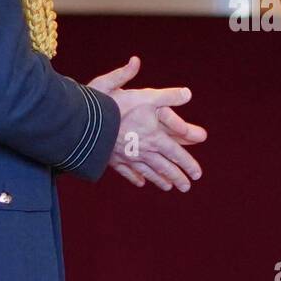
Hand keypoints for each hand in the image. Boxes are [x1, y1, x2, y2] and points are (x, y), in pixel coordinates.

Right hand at [88, 56, 206, 190]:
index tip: (197, 174)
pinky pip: (126, 171)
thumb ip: (166, 95)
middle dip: (177, 177)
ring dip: (159, 180)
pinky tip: (140, 183)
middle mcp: (143, 150)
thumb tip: (188, 93)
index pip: (176, 153)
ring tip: (169, 187)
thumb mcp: (144, 95)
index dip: (188, 163)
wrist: (83, 121)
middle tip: (187, 187)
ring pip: (147, 172)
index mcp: (154, 136)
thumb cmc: (114, 106)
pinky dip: (134, 178)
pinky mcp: (112, 158)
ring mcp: (127, 156)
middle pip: (164, 167)